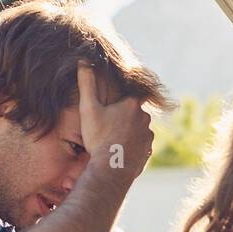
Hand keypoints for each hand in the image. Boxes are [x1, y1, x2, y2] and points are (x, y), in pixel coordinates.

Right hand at [77, 63, 153, 181]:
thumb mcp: (88, 109)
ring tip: (112, 141)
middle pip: (132, 112)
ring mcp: (148, 135)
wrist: (111, 170)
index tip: (109, 110)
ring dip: (128, 132)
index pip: (127, 96)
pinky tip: (119, 151)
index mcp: (132, 104)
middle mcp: (145, 118)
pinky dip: (132, 146)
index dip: (117, 102)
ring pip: (137, 128)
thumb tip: (83, 61)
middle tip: (106, 127)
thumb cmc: (98, 139)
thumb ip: (86, 84)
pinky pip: (140, 144)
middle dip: (121, 117)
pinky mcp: (149, 150)